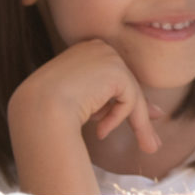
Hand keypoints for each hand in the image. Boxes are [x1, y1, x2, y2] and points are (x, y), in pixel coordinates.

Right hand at [9, 39, 160, 155]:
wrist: (37, 108)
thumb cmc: (50, 109)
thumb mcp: (86, 103)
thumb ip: (113, 103)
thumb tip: (157, 113)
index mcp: (86, 51)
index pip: (114, 78)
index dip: (128, 101)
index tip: (151, 117)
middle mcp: (98, 47)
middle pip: (126, 84)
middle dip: (141, 113)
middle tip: (152, 143)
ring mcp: (107, 56)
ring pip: (131, 94)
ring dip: (138, 124)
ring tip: (148, 147)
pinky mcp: (115, 70)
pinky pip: (129, 100)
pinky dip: (119, 119)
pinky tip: (99, 130)